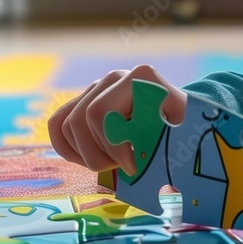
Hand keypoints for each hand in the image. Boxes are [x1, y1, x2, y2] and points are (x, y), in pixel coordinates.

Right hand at [47, 64, 186, 176]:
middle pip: (82, 120)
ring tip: (114, 161)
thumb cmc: (185, 128)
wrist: (182, 117)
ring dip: (86, 154)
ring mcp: (97, 88)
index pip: (102, 113)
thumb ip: (160, 140)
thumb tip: (135, 164)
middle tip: (124, 166)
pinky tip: (88, 159)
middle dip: (100, 153)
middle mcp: (115, 77)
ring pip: (67, 125)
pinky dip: (68, 148)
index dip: (112, 146)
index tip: (133, 166)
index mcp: (142, 78)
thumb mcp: (181, 131)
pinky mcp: (84, 101)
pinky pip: (57, 124)